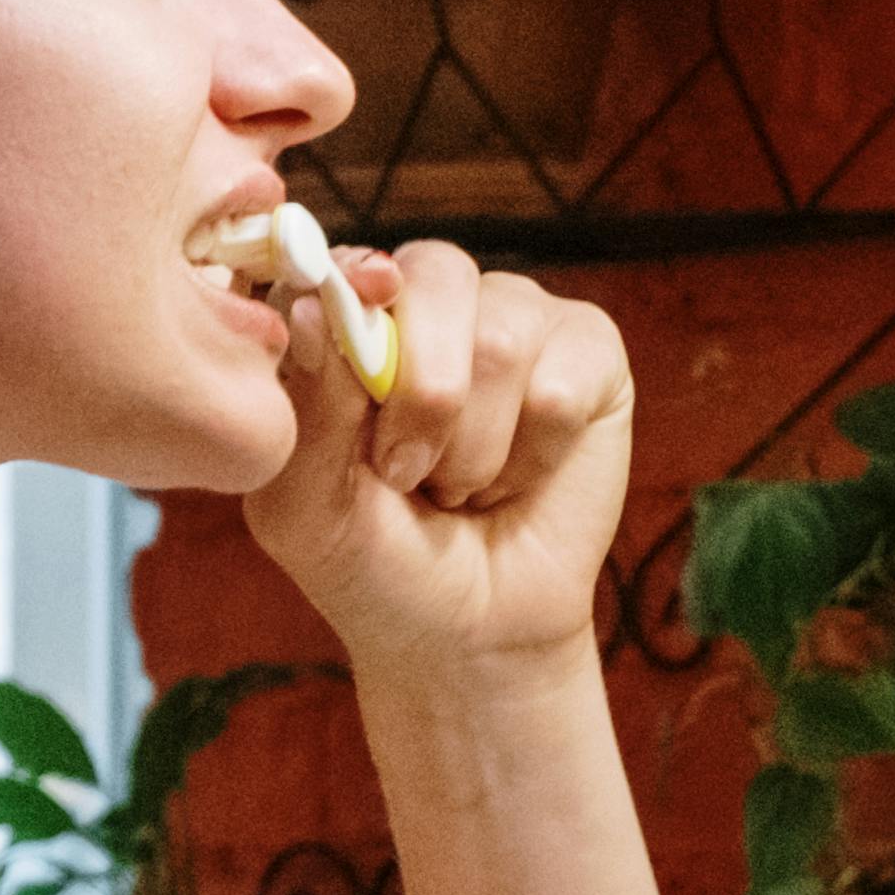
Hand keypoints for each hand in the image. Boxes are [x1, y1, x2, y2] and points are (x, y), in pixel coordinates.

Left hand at [240, 239, 635, 674]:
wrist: (467, 630)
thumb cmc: (372, 562)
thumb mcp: (307, 504)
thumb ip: (309, 405)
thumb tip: (312, 309)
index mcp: (343, 320)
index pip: (339, 264)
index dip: (346, 293)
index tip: (350, 355)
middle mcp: (427, 300)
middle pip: (433, 276)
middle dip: (420, 393)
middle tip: (403, 475)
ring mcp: (511, 316)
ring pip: (500, 338)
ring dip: (474, 444)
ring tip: (458, 485)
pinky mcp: (587, 353)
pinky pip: (564, 382)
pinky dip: (534, 455)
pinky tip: (517, 479)